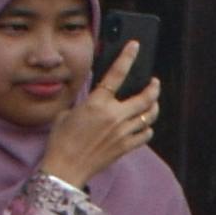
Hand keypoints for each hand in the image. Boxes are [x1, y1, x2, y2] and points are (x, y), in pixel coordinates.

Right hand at [38, 44, 162, 192]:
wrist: (65, 168)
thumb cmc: (62, 140)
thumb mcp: (69, 114)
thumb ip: (87, 103)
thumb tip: (100, 97)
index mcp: (97, 104)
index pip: (117, 75)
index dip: (127, 58)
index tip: (135, 46)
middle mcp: (114, 117)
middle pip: (145, 98)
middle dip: (153, 87)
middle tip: (153, 82)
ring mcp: (123, 132)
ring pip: (149, 115)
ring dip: (153, 107)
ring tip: (152, 102)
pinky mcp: (126, 147)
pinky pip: (146, 134)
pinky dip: (147, 127)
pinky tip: (143, 124)